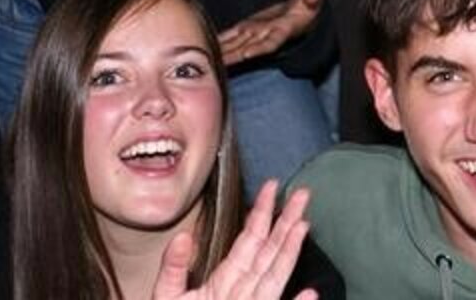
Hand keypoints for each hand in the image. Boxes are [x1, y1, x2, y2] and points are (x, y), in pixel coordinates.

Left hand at [154, 183, 315, 299]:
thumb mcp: (167, 297)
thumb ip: (174, 268)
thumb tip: (185, 236)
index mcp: (224, 282)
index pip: (248, 242)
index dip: (261, 215)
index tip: (271, 187)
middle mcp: (242, 293)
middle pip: (268, 253)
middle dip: (285, 223)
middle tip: (302, 193)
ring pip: (273, 278)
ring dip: (289, 253)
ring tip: (303, 225)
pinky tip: (309, 294)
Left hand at [217, 0, 322, 66]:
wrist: (298, 17)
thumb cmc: (305, 12)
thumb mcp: (310, 5)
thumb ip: (311, 1)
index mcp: (280, 31)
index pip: (270, 43)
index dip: (259, 48)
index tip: (247, 55)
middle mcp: (264, 35)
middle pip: (247, 48)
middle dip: (233, 57)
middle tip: (219, 64)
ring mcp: (253, 33)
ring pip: (235, 44)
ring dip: (222, 52)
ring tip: (207, 60)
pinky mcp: (245, 27)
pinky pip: (230, 35)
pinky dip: (219, 40)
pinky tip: (206, 44)